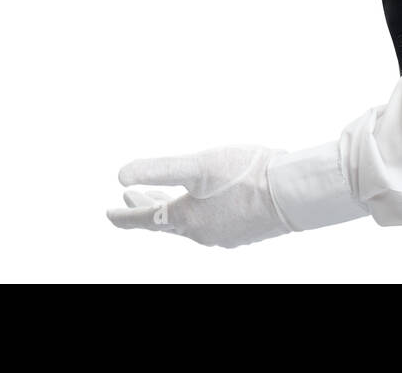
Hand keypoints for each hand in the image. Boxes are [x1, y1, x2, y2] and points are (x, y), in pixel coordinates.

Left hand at [106, 144, 293, 247]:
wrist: (293, 194)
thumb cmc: (246, 175)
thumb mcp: (197, 166)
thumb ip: (159, 169)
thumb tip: (120, 175)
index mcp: (187, 219)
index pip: (146, 218)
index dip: (125, 216)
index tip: (108, 213)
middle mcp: (202, 232)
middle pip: (165, 221)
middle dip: (146, 206)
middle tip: (128, 197)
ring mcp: (224, 234)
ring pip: (189, 223)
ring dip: (172, 209)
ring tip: (167, 199)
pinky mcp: (244, 231)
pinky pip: (212, 223)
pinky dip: (200, 212)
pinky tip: (210, 204)